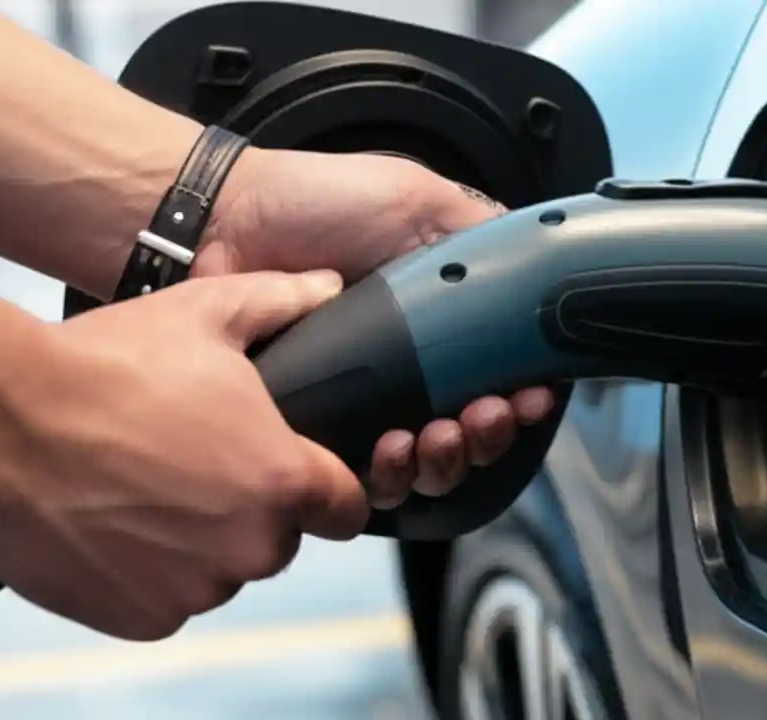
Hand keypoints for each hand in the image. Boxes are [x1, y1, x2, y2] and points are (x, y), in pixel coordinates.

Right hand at [0, 270, 366, 639]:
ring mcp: (197, 590)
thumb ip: (283, 302)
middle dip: (250, 509)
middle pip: (279, 539)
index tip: (302, 477)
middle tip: (196, 464)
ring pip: (221, 570)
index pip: (348, 509)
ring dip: (199, 542)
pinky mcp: (144, 618)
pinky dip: (148, 573)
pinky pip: (167, 601)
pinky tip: (116, 522)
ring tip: (146, 488)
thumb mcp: (207, 313)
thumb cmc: (108, 366)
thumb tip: (328, 287)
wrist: (2, 420)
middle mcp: (253, 546)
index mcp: (285, 480)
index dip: (329, 492)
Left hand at [195, 148, 553, 506]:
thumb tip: (535, 263)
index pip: (495, 379)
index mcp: (436, 324)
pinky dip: (389, 474)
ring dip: (447, 460)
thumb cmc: (317, 203)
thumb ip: (477, 232)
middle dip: (489, 435)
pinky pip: (361, 479)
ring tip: (440, 435)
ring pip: (422, 467)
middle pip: (467, 433)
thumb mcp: (417, 199)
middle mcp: (404, 371)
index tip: (532, 395)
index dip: (521, 397)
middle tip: (486, 416)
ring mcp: (361, 404)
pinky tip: (394, 446)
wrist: (230, 221)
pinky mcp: (315, 430)